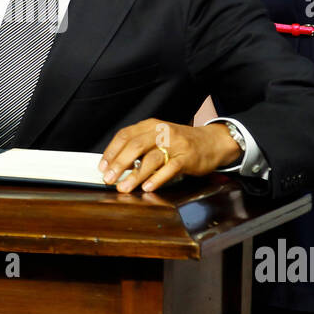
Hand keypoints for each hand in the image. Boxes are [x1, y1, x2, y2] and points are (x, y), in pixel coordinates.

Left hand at [98, 119, 240, 193]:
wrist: (212, 141)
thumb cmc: (180, 143)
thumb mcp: (158, 138)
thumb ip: (139, 148)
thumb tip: (116, 165)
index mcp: (150, 126)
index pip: (125, 135)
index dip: (111, 152)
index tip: (102, 167)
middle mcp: (161, 132)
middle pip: (135, 146)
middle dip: (119, 164)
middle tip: (109, 178)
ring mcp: (175, 144)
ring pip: (151, 158)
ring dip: (135, 175)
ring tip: (124, 188)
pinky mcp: (187, 157)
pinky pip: (170, 168)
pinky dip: (157, 178)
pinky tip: (148, 187)